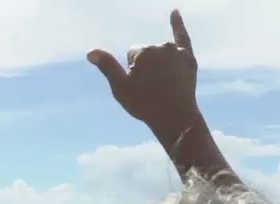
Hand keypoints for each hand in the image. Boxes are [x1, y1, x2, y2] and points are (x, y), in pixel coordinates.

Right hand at [87, 9, 198, 134]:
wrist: (175, 116)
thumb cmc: (144, 104)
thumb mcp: (120, 87)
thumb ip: (107, 66)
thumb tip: (90, 51)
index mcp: (142, 51)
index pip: (132, 55)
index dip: (133, 72)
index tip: (140, 86)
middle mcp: (160, 46)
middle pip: (147, 52)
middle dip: (147, 66)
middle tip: (152, 88)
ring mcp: (176, 50)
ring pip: (161, 51)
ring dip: (160, 62)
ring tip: (164, 83)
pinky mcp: (189, 56)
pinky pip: (182, 36)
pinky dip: (178, 24)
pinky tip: (175, 11)